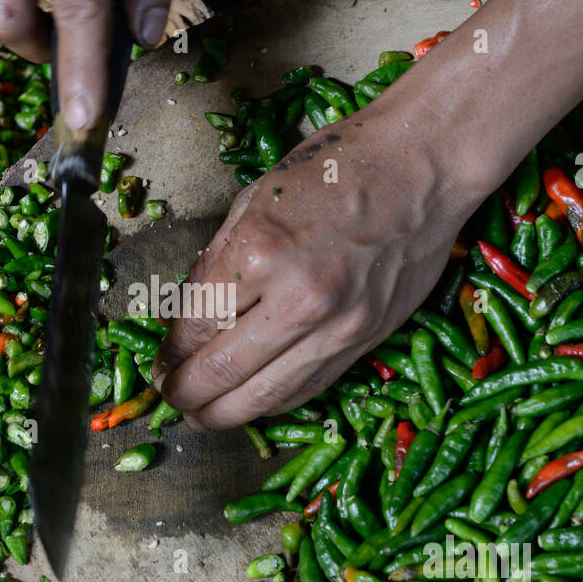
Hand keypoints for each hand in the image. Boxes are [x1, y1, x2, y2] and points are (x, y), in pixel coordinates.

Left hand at [151, 96, 491, 429]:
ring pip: (265, 395)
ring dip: (224, 413)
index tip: (160, 364)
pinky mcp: (366, 340)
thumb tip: (188, 309)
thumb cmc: (338, 167)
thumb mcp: (256, 197)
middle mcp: (296, 298)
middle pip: (221, 370)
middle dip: (185, 393)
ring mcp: (336, 326)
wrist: (423, 165)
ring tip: (200, 416)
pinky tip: (252, 404)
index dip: (170, 353)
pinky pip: (309, 387)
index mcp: (258, 251)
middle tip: (170, 399)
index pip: (196, 324)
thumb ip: (219, 257)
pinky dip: (274, 403)